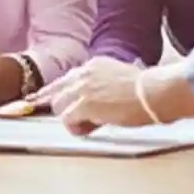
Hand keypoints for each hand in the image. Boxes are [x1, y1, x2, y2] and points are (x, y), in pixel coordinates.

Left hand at [31, 56, 152, 133]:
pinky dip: (78, 128)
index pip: (66, 79)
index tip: (38, 97)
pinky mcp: (84, 104)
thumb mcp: (123, 80)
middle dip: (54, 105)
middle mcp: (84, 73)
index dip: (53, 91)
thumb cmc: (148, 90)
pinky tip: (94, 127)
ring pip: (59, 107)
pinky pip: (68, 121)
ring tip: (93, 124)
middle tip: (52, 114)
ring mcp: (82, 88)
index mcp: (94, 66)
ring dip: (73, 119)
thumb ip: (107, 87)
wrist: (155, 92)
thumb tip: (103, 103)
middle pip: (56, 92)